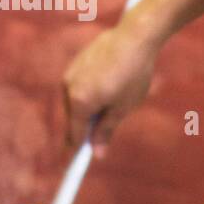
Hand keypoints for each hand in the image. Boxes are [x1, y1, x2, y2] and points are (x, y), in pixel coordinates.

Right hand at [63, 22, 158, 153]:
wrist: (135, 36)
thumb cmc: (133, 74)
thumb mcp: (123, 108)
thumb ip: (106, 131)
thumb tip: (96, 153)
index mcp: (80, 102)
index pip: (73, 135)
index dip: (75, 151)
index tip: (73, 167)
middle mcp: (68, 88)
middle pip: (72, 118)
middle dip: (85, 127)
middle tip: (105, 129)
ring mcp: (70, 73)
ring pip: (75, 101)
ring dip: (88, 108)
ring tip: (114, 97)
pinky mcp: (75, 63)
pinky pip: (78, 86)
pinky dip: (88, 92)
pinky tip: (109, 84)